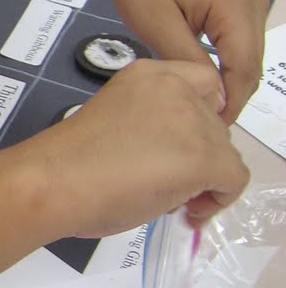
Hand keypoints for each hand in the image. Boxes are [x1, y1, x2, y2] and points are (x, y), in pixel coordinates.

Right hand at [33, 59, 248, 237]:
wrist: (53, 181)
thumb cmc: (69, 162)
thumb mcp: (116, 119)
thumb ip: (150, 123)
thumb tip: (173, 157)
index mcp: (150, 74)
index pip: (203, 84)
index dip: (198, 120)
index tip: (174, 147)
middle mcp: (177, 88)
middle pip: (216, 125)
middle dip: (199, 156)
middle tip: (165, 184)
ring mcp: (193, 121)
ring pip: (226, 154)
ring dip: (206, 179)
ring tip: (168, 200)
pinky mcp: (204, 157)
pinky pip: (234, 180)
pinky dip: (218, 200)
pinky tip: (189, 212)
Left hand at [98, 0, 268, 123]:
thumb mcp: (158, 27)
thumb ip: (191, 63)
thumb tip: (219, 99)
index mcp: (235, 2)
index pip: (245, 65)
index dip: (231, 101)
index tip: (210, 127)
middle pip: (252, 62)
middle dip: (233, 95)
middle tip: (204, 124)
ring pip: (249, 55)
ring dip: (232, 82)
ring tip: (203, 107)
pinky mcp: (240, 1)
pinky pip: (241, 42)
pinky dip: (229, 64)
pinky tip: (208, 82)